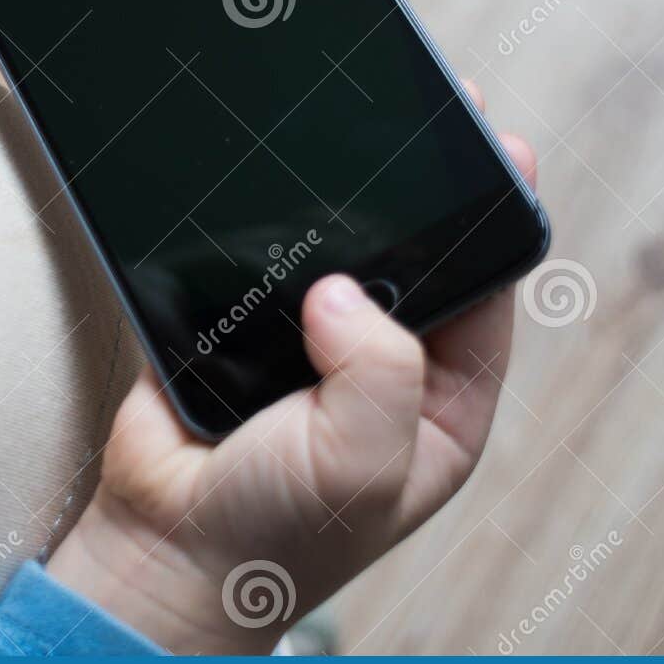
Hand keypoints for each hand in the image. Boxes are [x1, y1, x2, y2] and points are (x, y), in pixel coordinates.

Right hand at [48, 84, 536, 652]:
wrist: (160, 550)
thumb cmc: (275, 535)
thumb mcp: (361, 465)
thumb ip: (378, 373)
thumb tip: (341, 289)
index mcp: (440, 403)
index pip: (485, 295)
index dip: (496, 224)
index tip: (502, 148)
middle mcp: (382, 367)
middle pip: (414, 259)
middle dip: (416, 195)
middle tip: (425, 113)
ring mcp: (310, 343)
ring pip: (335, 251)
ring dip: (334, 204)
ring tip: (345, 135)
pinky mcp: (240, 326)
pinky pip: (257, 260)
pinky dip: (257, 224)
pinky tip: (265, 178)